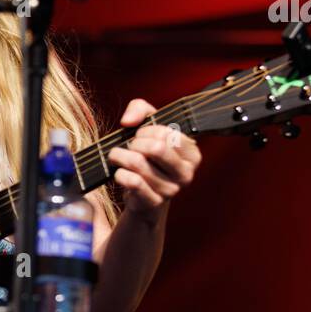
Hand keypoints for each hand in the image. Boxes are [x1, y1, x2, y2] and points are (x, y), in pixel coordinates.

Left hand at [106, 99, 201, 221]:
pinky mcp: (154, 202)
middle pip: (155, 148)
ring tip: (118, 157)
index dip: (146, 131)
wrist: (141, 195)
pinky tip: (120, 173)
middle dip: (134, 143)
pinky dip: (120, 174)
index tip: (140, 136)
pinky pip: (132, 182)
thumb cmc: (147, 156)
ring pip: (138, 163)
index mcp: (192, 154)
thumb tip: (128, 122)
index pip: (166, 133)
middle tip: (129, 147)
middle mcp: (187, 173)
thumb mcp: (148, 126)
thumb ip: (140, 109)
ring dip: (120, 156)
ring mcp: (172, 190)